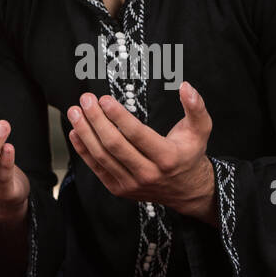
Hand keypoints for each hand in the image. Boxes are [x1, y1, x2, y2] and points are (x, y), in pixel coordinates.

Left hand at [66, 80, 216, 222]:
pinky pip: (97, 168)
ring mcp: (131, 184)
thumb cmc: (190, 154)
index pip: (137, 135)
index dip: (118, 116)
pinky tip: (75, 132)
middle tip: (86, 100)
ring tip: (75, 112)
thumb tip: (186, 86)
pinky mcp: (119, 189)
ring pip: (102, 157)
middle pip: (115, 145)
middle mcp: (148, 173)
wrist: (186, 190)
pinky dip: (83, 150)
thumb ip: (196, 107)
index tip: (104, 99)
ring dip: (85, 133)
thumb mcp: (200, 130)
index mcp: (167, 158)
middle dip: (96, 120)